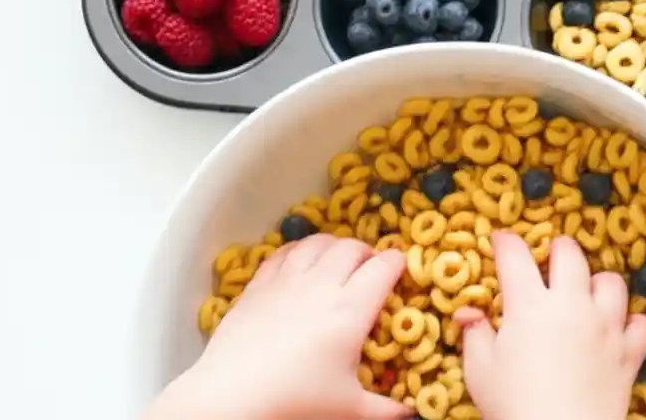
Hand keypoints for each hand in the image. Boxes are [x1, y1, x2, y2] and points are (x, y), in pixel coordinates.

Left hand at [145, 235, 410, 419]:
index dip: (398, 262)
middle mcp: (321, 285)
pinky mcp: (257, 285)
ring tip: (339, 260)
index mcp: (351, 309)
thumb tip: (414, 415)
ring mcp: (286, 281)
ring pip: (317, 242)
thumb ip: (388, 410)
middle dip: (368, 253)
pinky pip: (283, 252)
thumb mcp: (350, 410)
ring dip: (334, 246)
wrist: (231, 398)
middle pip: (352, 247)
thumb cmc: (295, 402)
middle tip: (372, 270)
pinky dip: (299, 250)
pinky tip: (301, 262)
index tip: (402, 270)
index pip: (384, 267)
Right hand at [454, 233, 645, 419]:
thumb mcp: (479, 370)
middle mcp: (571, 305)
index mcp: (529, 304)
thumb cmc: (513, 405)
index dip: (504, 242)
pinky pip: (640, 325)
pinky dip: (630, 323)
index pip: (514, 255)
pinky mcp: (628, 353)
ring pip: (612, 282)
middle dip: (556, 250)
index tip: (499, 240)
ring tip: (585, 294)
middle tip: (547, 262)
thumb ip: (474, 334)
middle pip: (570, 254)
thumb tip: (468, 313)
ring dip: (597, 283)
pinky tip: (617, 329)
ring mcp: (605, 327)